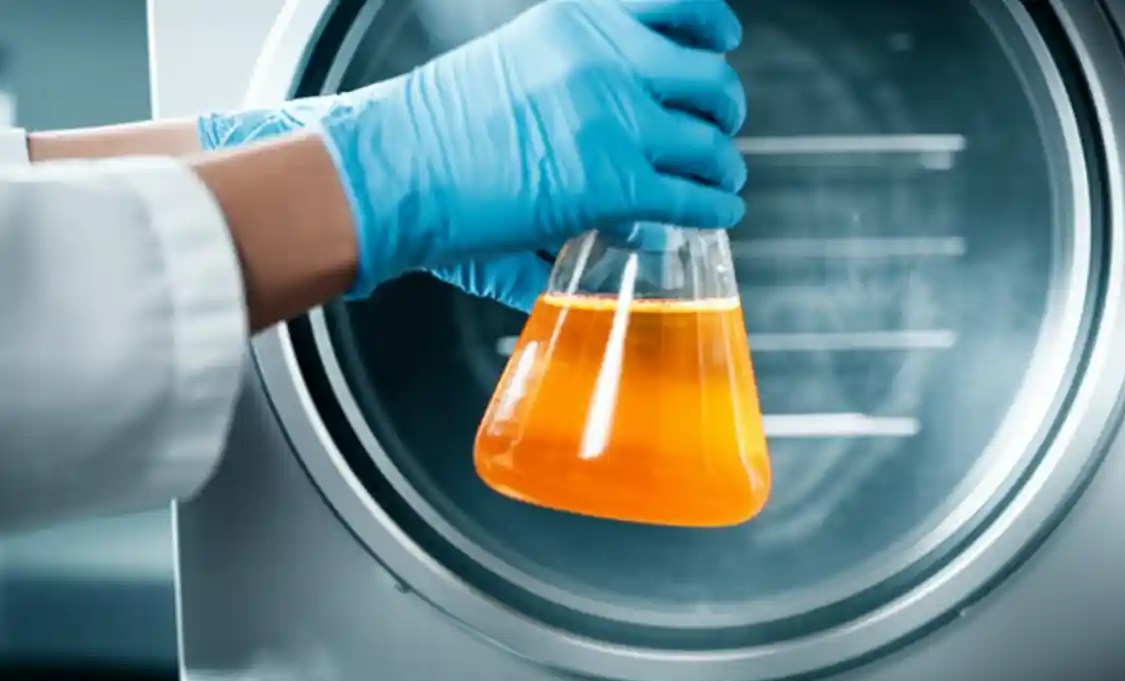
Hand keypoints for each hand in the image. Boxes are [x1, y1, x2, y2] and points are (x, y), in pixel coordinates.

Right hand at [199, 0, 747, 310]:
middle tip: (719, 130)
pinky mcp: (615, 183)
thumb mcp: (510, 71)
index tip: (721, 43)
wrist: (393, 169)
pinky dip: (716, 204)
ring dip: (725, 162)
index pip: (678, 3)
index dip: (713, 26)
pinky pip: (693, 195)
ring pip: (711, 140)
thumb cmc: (432, 133)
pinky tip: (718, 210)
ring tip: (722, 180)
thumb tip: (592, 120)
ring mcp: (615, 121)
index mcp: (580, 23)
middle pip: (709, 76)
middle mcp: (606, 61)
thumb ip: (569, 92)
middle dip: (724, 107)